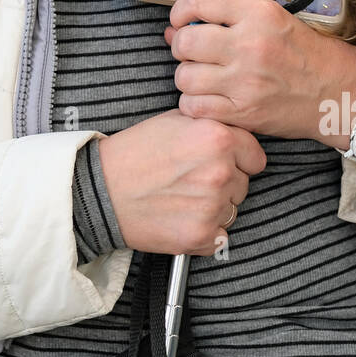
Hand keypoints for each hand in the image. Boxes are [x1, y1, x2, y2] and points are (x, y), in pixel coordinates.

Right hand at [97, 109, 265, 254]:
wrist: (99, 191)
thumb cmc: (133, 155)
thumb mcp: (175, 120)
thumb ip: (212, 126)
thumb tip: (237, 135)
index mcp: (217, 138)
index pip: (256, 156)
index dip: (239, 160)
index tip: (220, 163)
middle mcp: (220, 171)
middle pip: (244, 184)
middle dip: (225, 184)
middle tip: (189, 181)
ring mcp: (212, 206)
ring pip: (232, 210)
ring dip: (214, 208)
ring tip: (181, 198)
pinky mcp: (201, 235)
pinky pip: (220, 236)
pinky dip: (204, 232)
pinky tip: (179, 217)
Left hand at [163, 0, 355, 146]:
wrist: (338, 91)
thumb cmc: (308, 56)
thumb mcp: (276, 19)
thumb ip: (231, 18)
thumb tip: (178, 25)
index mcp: (259, 15)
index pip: (200, 2)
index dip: (180, 10)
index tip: (180, 20)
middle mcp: (250, 45)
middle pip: (185, 42)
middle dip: (181, 46)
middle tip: (192, 53)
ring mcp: (245, 81)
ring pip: (184, 76)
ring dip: (187, 77)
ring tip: (203, 78)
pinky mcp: (244, 112)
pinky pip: (194, 106)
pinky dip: (193, 103)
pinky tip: (208, 98)